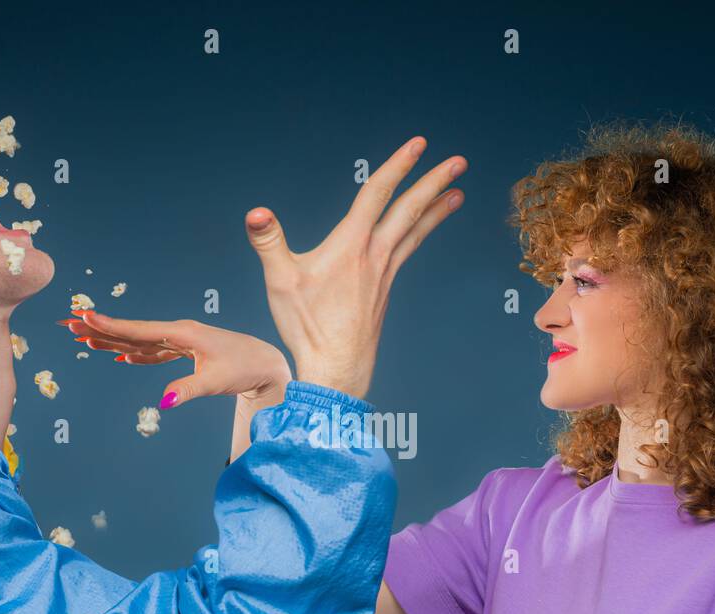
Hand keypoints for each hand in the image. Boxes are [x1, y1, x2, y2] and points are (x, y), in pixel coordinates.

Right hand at [60, 311, 290, 408]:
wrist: (266, 365)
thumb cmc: (245, 369)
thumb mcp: (216, 380)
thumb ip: (188, 390)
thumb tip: (162, 402)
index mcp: (183, 333)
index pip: (139, 329)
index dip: (109, 325)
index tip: (83, 317)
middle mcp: (180, 332)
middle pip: (133, 330)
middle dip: (101, 328)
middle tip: (69, 324)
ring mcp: (183, 341)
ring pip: (141, 340)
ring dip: (114, 340)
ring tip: (85, 340)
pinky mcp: (188, 351)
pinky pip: (156, 351)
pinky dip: (137, 353)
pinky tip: (122, 356)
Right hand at [245, 137, 465, 396]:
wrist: (337, 369)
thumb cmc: (308, 328)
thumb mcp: (281, 281)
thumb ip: (269, 242)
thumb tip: (256, 213)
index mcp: (352, 245)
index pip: (377, 194)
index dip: (398, 164)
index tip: (419, 144)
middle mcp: (375, 255)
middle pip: (409, 209)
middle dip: (434, 182)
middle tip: (458, 162)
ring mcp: (384, 273)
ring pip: (415, 232)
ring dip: (436, 209)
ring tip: (457, 193)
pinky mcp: (384, 290)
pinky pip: (407, 251)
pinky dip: (420, 234)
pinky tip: (420, 232)